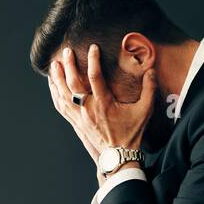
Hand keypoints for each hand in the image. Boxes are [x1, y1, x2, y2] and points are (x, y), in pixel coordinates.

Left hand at [48, 44, 156, 166]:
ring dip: (57, 78)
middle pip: (73, 83)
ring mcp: (80, 116)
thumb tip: (152, 70)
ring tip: (53, 64)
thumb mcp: (144, 110)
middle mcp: (89, 109)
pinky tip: (52, 85)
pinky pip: (61, 106)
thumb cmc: (131, 132)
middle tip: (66, 51)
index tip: (93, 48)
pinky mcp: (76, 122)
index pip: (95, 77)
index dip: (93, 60)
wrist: (119, 155)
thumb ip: (149, 89)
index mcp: (104, 103)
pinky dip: (54, 94)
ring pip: (63, 94)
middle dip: (68, 65)